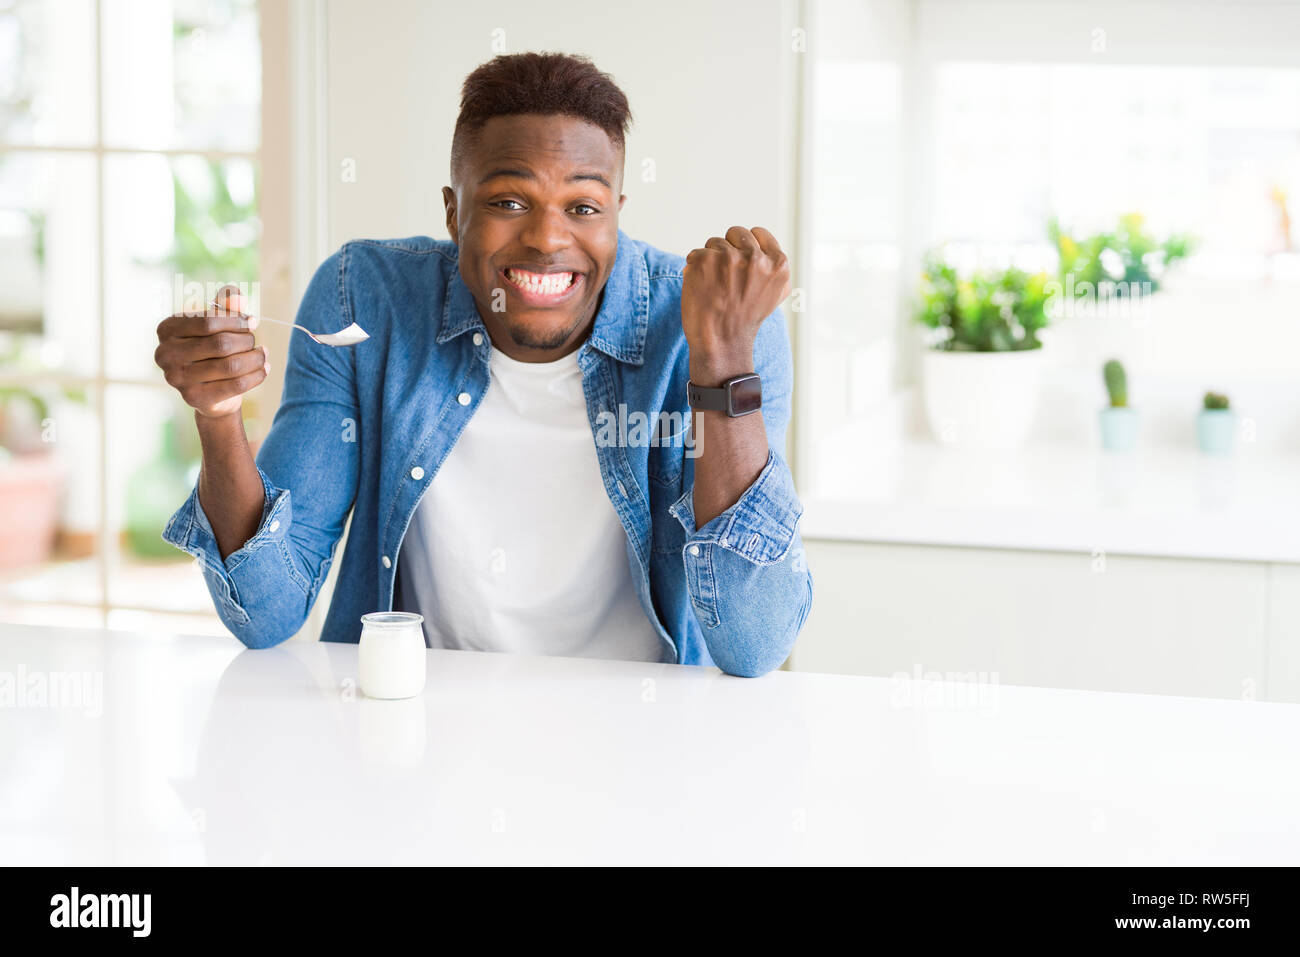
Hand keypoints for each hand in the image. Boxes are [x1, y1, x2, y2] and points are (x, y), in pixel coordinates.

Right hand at [155, 287, 266, 417]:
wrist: (210, 390)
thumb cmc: (212, 349)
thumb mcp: (218, 322)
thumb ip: (226, 304)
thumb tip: (237, 297)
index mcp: (167, 329)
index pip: (209, 321)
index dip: (236, 321)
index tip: (252, 322)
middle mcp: (165, 354)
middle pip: (221, 344)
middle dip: (246, 341)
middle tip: (255, 342)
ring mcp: (177, 378)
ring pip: (231, 366)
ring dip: (255, 358)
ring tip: (263, 354)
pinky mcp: (194, 398)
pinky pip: (236, 385)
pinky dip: (257, 375)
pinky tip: (265, 368)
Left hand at [681, 226, 790, 383]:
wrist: (721, 342)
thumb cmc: (745, 320)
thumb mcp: (776, 294)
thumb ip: (774, 267)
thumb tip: (765, 248)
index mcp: (778, 264)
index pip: (758, 233)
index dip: (747, 247)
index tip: (742, 266)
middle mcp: (755, 258)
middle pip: (736, 233)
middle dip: (729, 250)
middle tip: (727, 278)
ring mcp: (728, 257)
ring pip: (714, 242)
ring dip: (711, 261)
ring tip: (715, 287)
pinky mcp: (703, 260)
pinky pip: (696, 254)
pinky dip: (695, 269)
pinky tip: (702, 289)